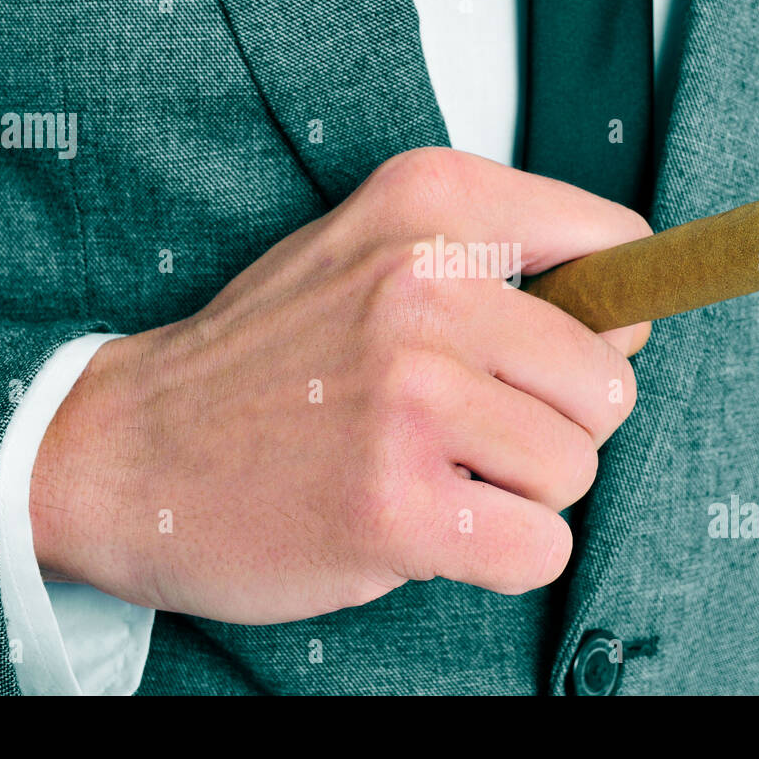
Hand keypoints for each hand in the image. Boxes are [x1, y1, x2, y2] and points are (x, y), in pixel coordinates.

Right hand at [30, 148, 651, 623]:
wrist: (128, 452)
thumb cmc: (266, 361)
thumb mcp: (373, 250)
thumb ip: (505, 263)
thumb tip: (631, 319)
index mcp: (431, 203)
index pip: (618, 245)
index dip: (604, 316)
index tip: (553, 349)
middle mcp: (425, 283)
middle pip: (609, 382)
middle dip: (555, 424)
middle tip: (468, 428)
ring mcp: (409, 395)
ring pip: (577, 470)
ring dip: (518, 491)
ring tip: (429, 470)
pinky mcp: (395, 504)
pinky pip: (539, 548)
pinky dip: (497, 555)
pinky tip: (426, 525)